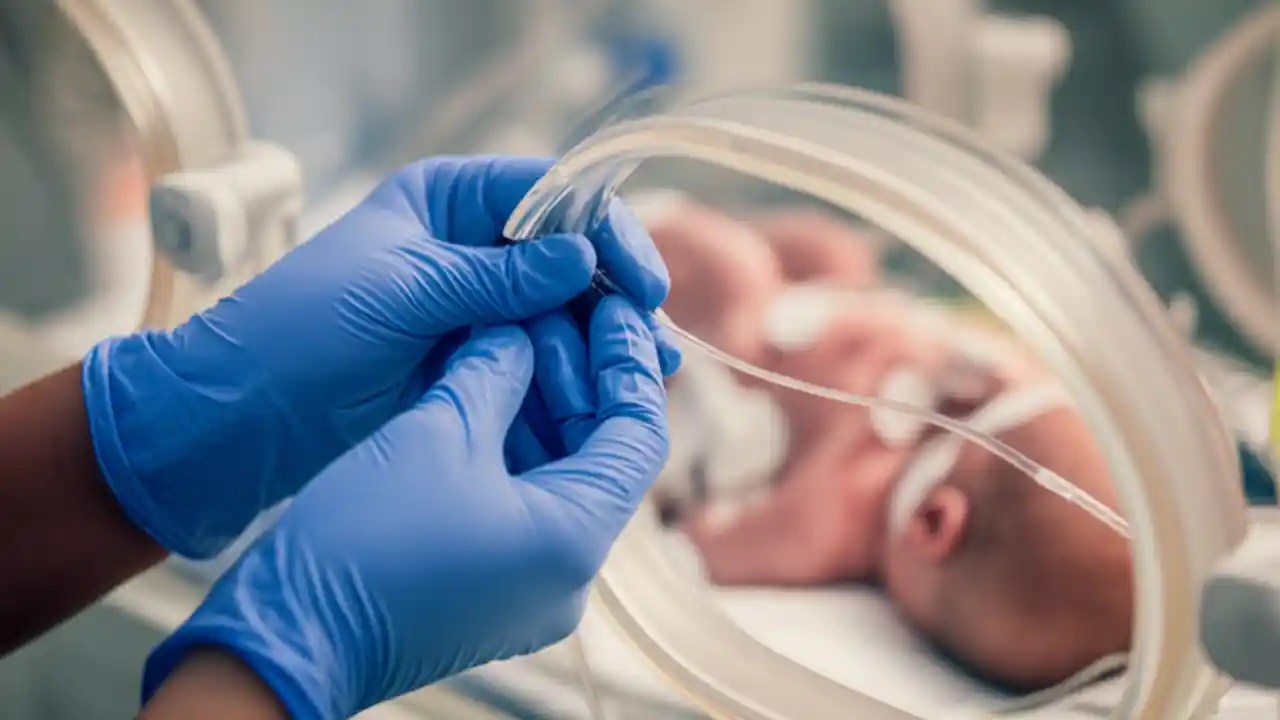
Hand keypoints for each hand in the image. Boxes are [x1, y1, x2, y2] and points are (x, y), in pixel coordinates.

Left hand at [82, 155, 674, 557]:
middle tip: (651, 339)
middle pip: (565, 257)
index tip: (635, 277)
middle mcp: (467, 247)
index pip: (546, 196)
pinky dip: (575, 375)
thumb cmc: (298, 334)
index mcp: (444, 201)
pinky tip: (610, 396)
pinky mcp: (473, 365)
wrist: (238, 419)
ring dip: (605, 339)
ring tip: (650, 373)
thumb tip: (579, 254)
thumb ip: (493, 276)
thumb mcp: (401, 293)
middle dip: (613, 293)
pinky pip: (538, 361)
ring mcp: (473, 309)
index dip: (601, 231)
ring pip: (559, 314)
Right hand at [142, 297, 667, 718]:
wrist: (287, 637)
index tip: (605, 308)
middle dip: (576, 378)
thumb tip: (519, 334)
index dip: (626, 361)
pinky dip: (512, 448)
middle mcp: (570, 575)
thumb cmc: (363, 541)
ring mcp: (532, 589)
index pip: (638, 433)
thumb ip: (495, 371)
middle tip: (550, 313)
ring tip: (513, 339)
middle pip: (600, 454)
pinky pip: (524, 505)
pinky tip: (486, 391)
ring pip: (559, 477)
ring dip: (541, 409)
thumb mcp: (438, 433)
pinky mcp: (493, 591)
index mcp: (576, 539)